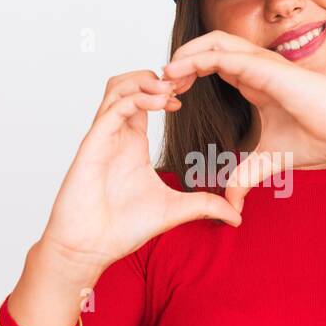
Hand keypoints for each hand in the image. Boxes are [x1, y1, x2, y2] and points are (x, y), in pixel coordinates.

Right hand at [39, 70, 242, 277]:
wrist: (89, 248)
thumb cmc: (121, 229)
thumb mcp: (175, 211)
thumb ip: (204, 206)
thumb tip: (236, 216)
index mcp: (133, 142)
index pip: (146, 99)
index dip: (168, 90)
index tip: (189, 98)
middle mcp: (117, 134)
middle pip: (129, 83)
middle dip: (157, 77)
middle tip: (183, 85)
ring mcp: (104, 136)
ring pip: (118, 87)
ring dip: (145, 80)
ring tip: (171, 90)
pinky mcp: (94, 143)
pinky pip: (114, 108)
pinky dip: (138, 98)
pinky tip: (162, 105)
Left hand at [162, 30, 325, 210]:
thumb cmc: (322, 137)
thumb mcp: (270, 160)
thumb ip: (246, 175)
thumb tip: (231, 203)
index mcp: (254, 81)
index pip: (211, 65)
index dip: (186, 76)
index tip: (168, 98)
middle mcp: (255, 66)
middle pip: (206, 49)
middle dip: (179, 64)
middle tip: (158, 87)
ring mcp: (260, 62)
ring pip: (210, 43)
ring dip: (182, 56)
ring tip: (162, 76)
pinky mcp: (265, 66)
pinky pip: (221, 53)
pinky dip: (195, 58)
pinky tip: (177, 72)